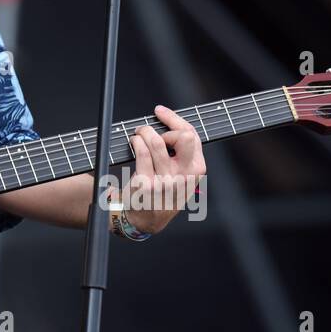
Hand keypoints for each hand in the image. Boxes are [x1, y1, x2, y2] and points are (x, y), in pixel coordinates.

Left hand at [122, 105, 206, 234]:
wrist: (147, 219)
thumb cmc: (163, 191)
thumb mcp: (183, 175)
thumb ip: (183, 154)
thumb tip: (170, 123)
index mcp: (196, 170)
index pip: (191, 135)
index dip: (174, 119)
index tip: (160, 112)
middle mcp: (184, 177)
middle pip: (182, 137)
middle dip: (164, 126)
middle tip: (152, 129)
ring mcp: (165, 181)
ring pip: (157, 142)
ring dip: (144, 131)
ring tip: (139, 133)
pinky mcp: (147, 184)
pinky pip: (141, 152)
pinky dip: (136, 141)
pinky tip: (134, 142)